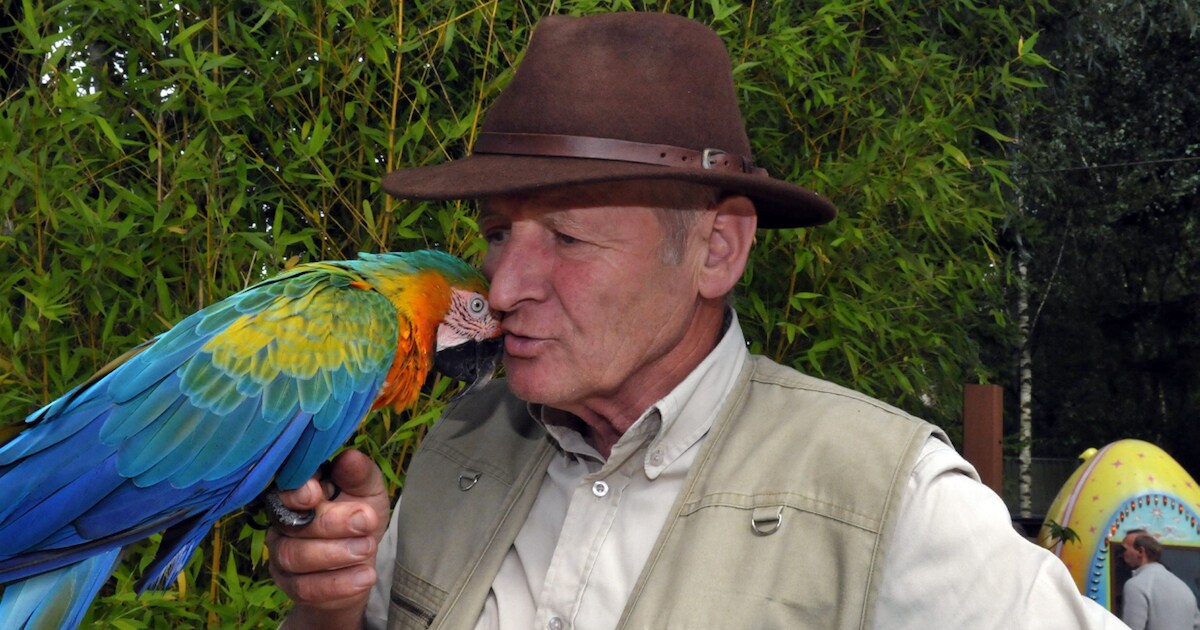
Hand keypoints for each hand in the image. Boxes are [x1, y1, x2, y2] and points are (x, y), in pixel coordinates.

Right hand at [268, 449, 390, 628]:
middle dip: (332, 523)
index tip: (318, 494)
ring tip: (368, 548)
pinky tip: (364, 576)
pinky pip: (306, 588)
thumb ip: (359, 474)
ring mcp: (281, 554)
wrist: (361, 564)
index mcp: (298, 491)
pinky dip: (338, 583)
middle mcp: (282, 521)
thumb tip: (350, 456)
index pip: (285, 488)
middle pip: (293, 523)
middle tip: (366, 522)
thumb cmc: (360, 517)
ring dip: (335, 553)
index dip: (297, 492)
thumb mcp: (369, 492)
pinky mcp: (290, 585)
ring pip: (295, 556)